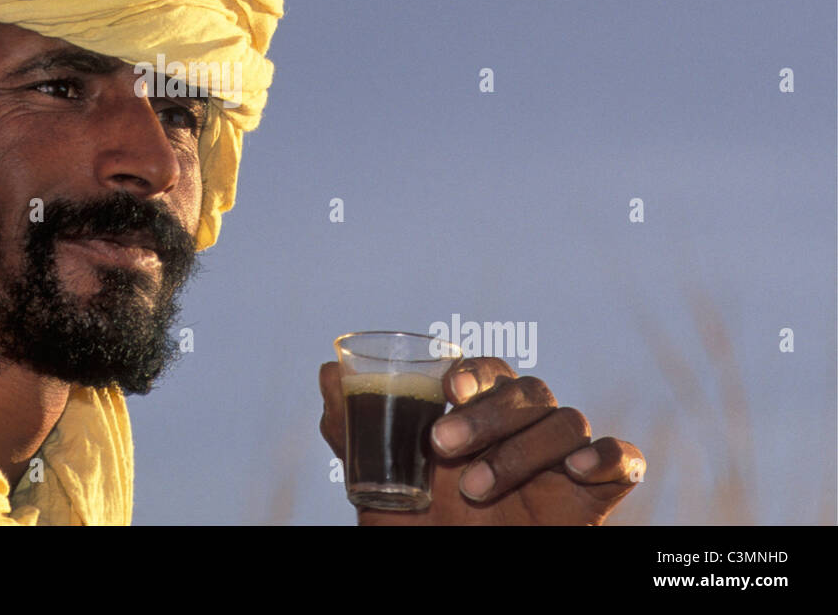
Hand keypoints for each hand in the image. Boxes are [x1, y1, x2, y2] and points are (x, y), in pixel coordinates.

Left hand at [318, 358, 644, 524]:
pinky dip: (608, 455)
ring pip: (568, 420)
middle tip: (444, 450)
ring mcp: (562, 460)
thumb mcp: (378, 484)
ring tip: (477, 490)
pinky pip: (624, 459)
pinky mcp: (594, 494)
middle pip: (529, 390)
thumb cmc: (420, 529)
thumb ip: (354, 429)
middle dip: (487, 416)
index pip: (488, 371)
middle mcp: (523, 429)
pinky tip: (578, 469)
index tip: (447, 390)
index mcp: (479, 414)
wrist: (455, 580)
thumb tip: (327, 370)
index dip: (473, 374)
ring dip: (524, 450)